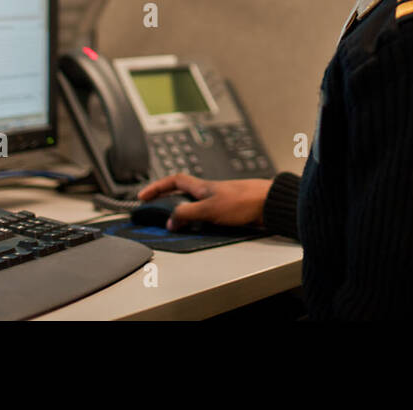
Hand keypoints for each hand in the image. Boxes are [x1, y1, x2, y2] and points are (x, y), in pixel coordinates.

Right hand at [135, 173, 272, 229]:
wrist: (269, 205)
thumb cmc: (244, 201)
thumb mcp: (209, 208)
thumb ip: (187, 214)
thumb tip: (170, 222)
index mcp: (201, 186)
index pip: (173, 181)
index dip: (156, 187)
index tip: (143, 196)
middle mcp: (208, 192)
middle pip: (181, 193)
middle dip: (166, 201)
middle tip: (154, 211)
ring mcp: (218, 201)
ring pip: (193, 206)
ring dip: (182, 214)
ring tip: (173, 226)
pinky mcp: (228, 212)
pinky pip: (205, 216)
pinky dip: (197, 222)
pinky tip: (197, 230)